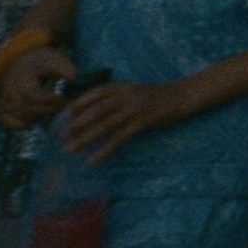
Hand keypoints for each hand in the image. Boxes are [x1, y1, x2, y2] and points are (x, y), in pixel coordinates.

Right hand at [0, 34, 75, 130]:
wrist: (22, 63)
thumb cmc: (42, 62)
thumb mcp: (55, 59)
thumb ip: (65, 67)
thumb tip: (72, 77)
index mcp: (21, 74)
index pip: (33, 94)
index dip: (50, 100)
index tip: (66, 100)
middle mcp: (8, 88)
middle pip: (25, 107)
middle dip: (46, 110)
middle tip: (61, 107)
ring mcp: (2, 98)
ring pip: (18, 116)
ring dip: (37, 117)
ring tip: (51, 109)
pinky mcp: (1, 107)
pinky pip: (9, 121)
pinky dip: (23, 124)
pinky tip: (36, 118)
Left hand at [51, 69, 191, 162]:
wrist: (185, 95)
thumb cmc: (159, 96)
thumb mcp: (136, 92)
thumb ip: (118, 98)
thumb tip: (95, 112)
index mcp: (123, 86)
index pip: (96, 93)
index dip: (79, 104)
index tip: (64, 116)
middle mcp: (126, 95)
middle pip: (96, 110)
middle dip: (77, 124)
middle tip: (61, 136)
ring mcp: (135, 108)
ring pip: (104, 124)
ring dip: (85, 138)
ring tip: (69, 150)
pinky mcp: (143, 121)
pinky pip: (119, 137)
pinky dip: (104, 150)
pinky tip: (93, 160)